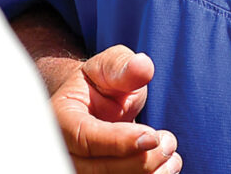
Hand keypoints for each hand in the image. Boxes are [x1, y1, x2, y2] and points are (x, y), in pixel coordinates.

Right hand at [48, 45, 180, 172]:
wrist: (91, 105)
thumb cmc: (99, 84)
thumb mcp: (108, 66)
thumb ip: (122, 66)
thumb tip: (143, 66)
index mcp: (60, 119)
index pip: (86, 139)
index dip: (120, 142)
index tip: (152, 136)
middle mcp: (64, 151)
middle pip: (99, 170)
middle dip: (140, 161)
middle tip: (168, 141)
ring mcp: (78, 169)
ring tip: (170, 152)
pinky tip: (166, 166)